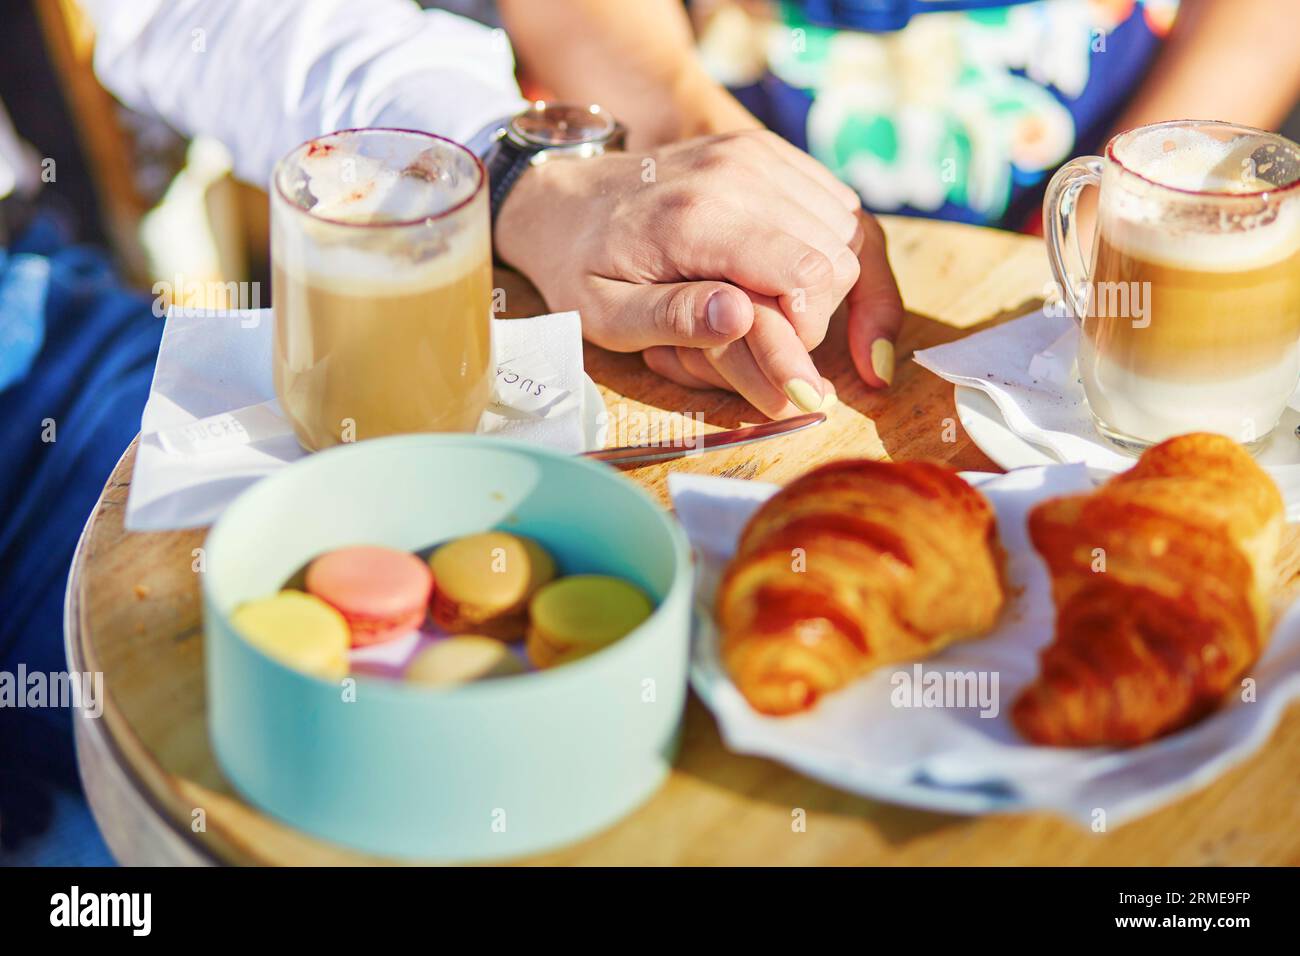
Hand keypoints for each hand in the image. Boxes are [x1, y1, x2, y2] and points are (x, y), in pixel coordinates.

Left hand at [495, 130, 866, 411]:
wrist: (562, 198)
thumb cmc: (581, 267)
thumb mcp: (605, 315)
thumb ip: (673, 319)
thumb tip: (741, 318)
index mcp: (696, 218)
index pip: (807, 273)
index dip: (811, 333)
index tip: (789, 374)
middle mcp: (737, 172)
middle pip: (838, 255)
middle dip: (823, 315)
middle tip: (782, 350)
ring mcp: (756, 154)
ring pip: (849, 228)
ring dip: (834, 284)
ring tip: (794, 320)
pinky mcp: (765, 150)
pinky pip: (837, 204)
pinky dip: (835, 249)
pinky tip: (806, 284)